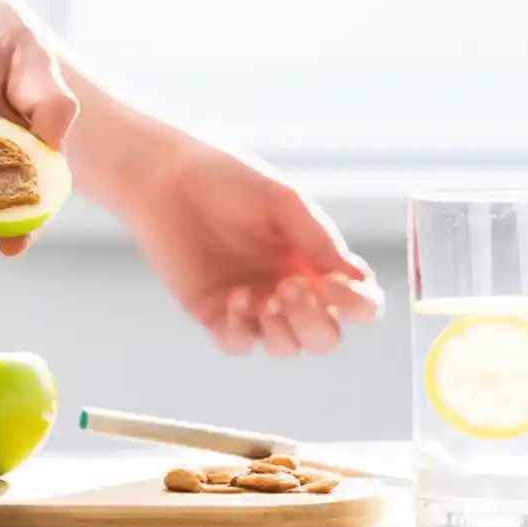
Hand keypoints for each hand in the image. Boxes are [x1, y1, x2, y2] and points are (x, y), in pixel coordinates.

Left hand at [126, 140, 383, 355]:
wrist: (170, 178)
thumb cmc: (231, 181)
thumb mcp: (284, 202)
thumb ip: (319, 240)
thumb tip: (357, 277)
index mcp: (316, 264)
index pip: (356, 303)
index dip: (356, 306)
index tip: (333, 285)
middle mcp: (290, 290)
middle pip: (324, 337)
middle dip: (316, 323)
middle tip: (291, 290)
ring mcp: (253, 306)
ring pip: (285, 348)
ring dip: (282, 331)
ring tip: (266, 298)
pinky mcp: (214, 314)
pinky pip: (238, 343)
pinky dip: (241, 330)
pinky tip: (235, 297)